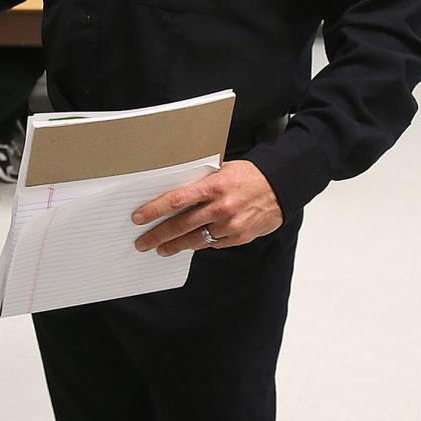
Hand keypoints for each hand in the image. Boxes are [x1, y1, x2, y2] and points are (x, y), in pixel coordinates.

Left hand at [131, 160, 282, 255]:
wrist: (281, 187)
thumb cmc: (248, 175)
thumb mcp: (221, 170)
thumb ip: (200, 183)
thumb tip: (173, 195)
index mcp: (213, 186)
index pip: (177, 200)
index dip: (154, 210)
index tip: (138, 217)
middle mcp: (221, 207)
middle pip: (181, 224)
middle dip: (158, 235)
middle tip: (142, 242)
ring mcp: (231, 224)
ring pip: (196, 239)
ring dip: (175, 246)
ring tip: (160, 250)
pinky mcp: (240, 237)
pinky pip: (213, 244)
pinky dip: (199, 245)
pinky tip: (187, 245)